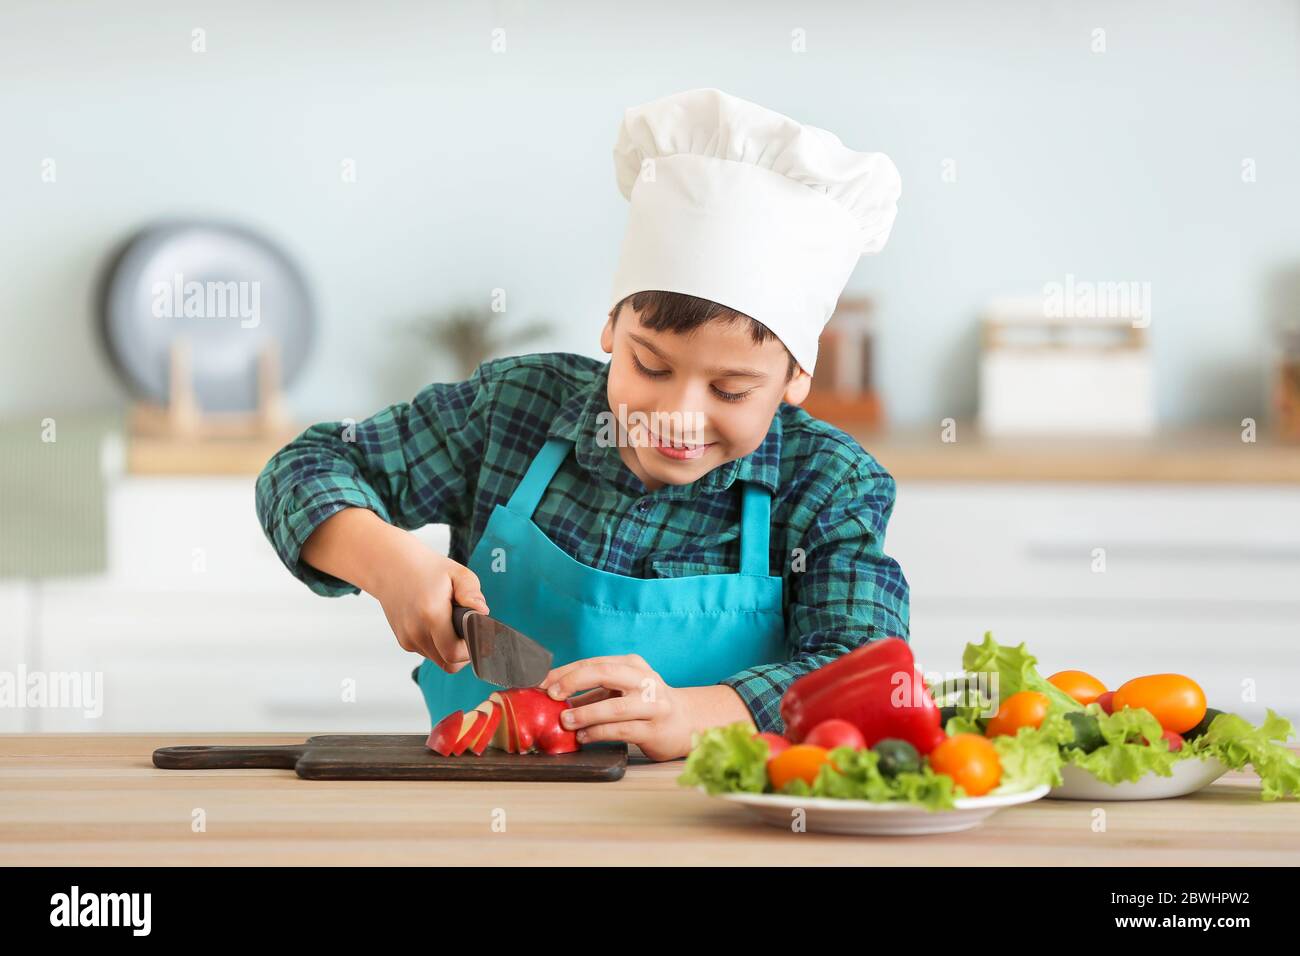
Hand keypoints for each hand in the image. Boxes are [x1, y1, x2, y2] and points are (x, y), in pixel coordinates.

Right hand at [370, 532, 490, 672]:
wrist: (391, 567)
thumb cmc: (427, 569)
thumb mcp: (457, 573)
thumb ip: (472, 593)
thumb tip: (482, 613)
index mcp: (431, 614)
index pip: (454, 653)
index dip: (470, 650)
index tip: (477, 636)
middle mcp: (415, 631)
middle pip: (448, 663)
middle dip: (464, 653)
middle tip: (469, 632)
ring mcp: (407, 639)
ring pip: (438, 660)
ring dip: (450, 649)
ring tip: (453, 625)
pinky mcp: (404, 641)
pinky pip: (428, 653)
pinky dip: (438, 645)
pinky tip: (439, 626)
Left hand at [539, 654, 695, 761]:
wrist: (687, 722)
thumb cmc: (646, 704)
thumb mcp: (622, 689)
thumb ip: (593, 691)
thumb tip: (552, 696)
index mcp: (632, 665)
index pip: (593, 662)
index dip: (565, 672)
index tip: (543, 683)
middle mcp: (644, 680)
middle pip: (604, 673)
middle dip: (573, 682)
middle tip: (551, 695)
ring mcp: (652, 705)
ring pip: (613, 707)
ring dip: (584, 714)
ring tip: (565, 721)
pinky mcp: (654, 730)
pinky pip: (620, 731)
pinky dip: (597, 733)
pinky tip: (583, 737)